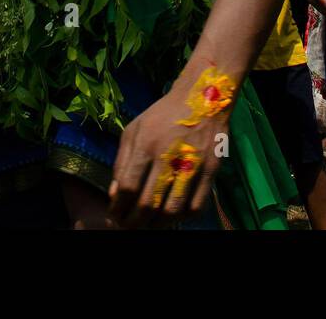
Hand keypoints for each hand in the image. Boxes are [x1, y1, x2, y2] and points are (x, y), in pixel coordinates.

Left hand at [109, 68, 229, 227]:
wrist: (201, 98)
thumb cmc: (162, 115)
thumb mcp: (134, 129)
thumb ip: (122, 161)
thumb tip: (115, 194)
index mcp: (146, 143)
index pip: (128, 186)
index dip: (119, 207)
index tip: (114, 216)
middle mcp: (168, 155)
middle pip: (149, 202)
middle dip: (135, 221)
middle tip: (129, 227)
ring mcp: (192, 164)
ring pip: (173, 209)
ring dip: (158, 224)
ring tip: (149, 226)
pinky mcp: (211, 170)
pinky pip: (196, 206)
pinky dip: (183, 218)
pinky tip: (173, 217)